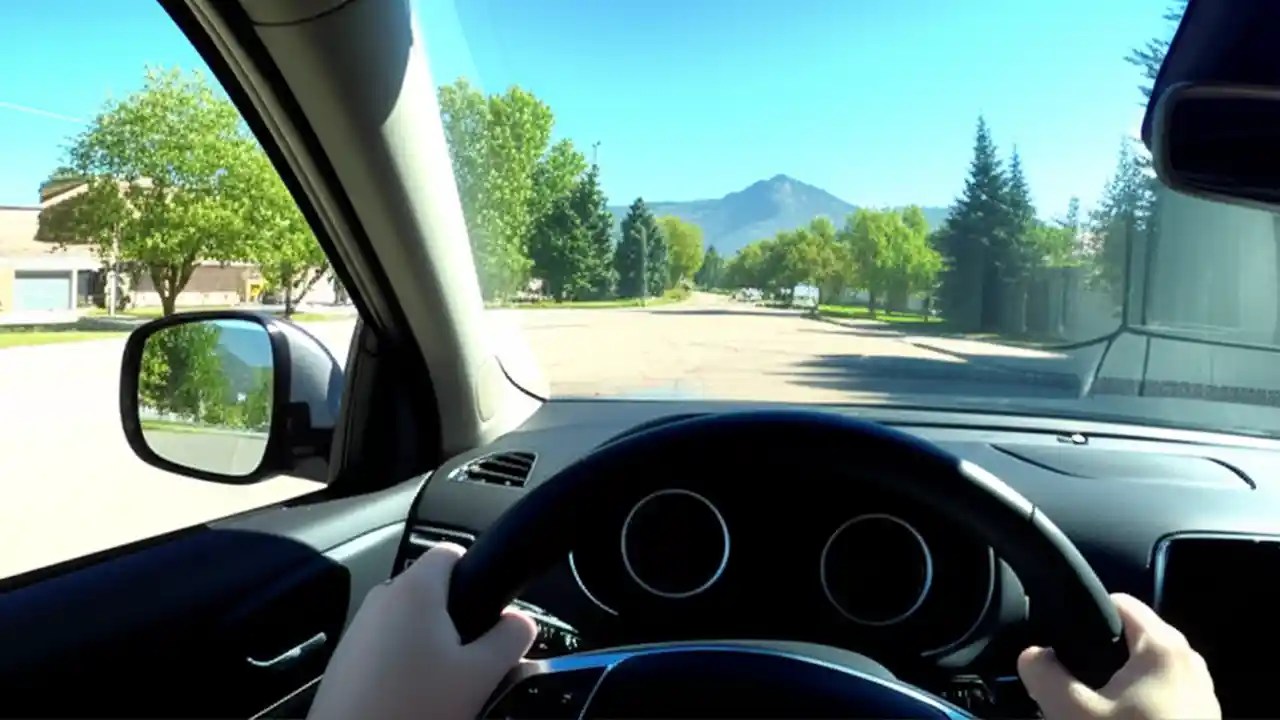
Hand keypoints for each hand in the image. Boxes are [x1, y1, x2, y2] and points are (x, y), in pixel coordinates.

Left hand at [308, 543, 535, 719]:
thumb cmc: (415, 707)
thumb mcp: (481, 675)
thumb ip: (511, 638)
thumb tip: (520, 620)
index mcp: (415, 589)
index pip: (451, 552)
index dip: (475, 575)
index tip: (487, 613)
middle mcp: (381, 597)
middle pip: (431, 592)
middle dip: (455, 620)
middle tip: (469, 662)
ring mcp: (357, 628)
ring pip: (408, 622)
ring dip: (428, 645)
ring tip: (437, 686)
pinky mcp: (344, 658)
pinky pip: (384, 647)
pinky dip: (400, 664)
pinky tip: (408, 697)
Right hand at [1017, 593, 1219, 719]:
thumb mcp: (1071, 711)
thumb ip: (1043, 673)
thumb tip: (1032, 656)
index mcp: (1162, 646)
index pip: (1116, 602)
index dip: (1081, 617)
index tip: (1062, 646)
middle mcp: (1189, 661)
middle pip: (1129, 638)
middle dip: (1098, 658)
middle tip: (1074, 689)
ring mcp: (1201, 691)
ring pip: (1143, 670)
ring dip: (1117, 686)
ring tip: (1096, 713)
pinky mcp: (1202, 717)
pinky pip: (1160, 695)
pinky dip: (1138, 705)